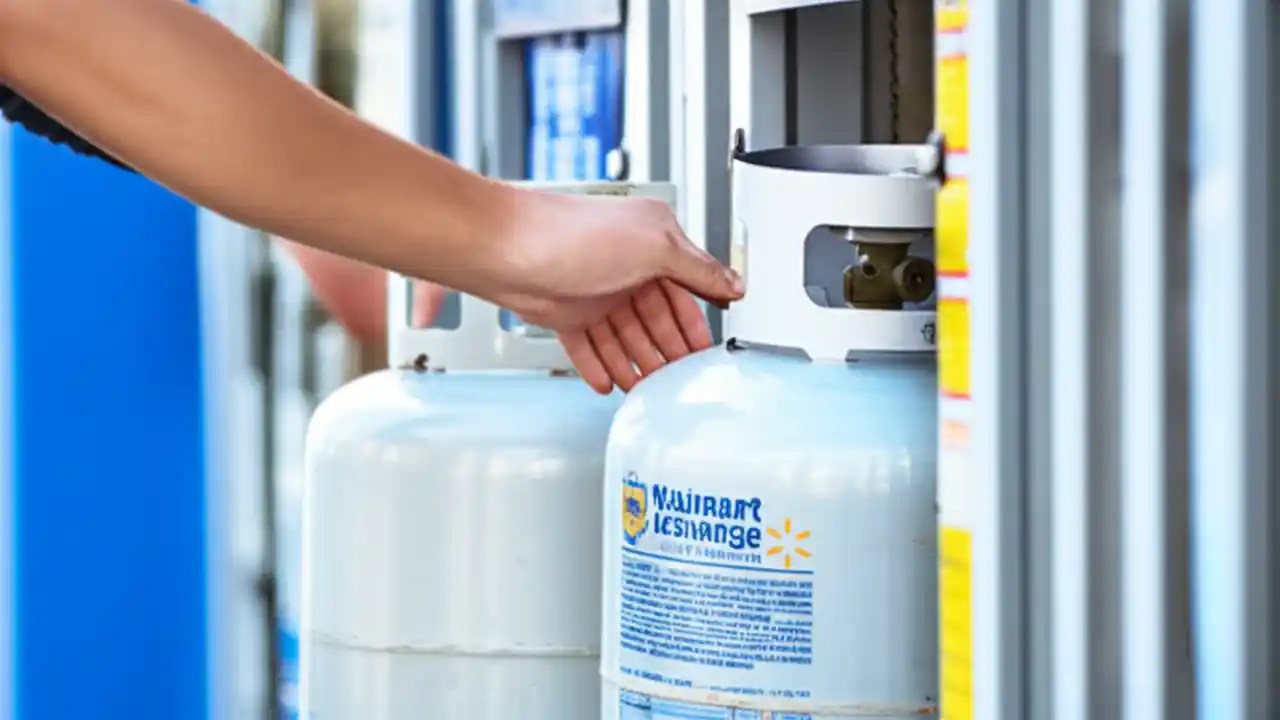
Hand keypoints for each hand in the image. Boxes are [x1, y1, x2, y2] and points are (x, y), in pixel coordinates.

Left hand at [490, 190, 744, 393]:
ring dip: (637, 364)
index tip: (707, 351)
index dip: (697, 323)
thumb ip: (698, 269)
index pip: (686, 289)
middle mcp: (624, 265)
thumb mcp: (656, 246)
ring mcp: (595, 291)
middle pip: (656, 320)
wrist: (509, 249)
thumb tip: (733, 283)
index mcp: (652, 242)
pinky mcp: (565, 314)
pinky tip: (609, 383)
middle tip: (681, 379)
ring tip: (648, 388)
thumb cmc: (574, 234)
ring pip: (624, 338)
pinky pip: (589, 347)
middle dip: (668, 351)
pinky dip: (599, 366)